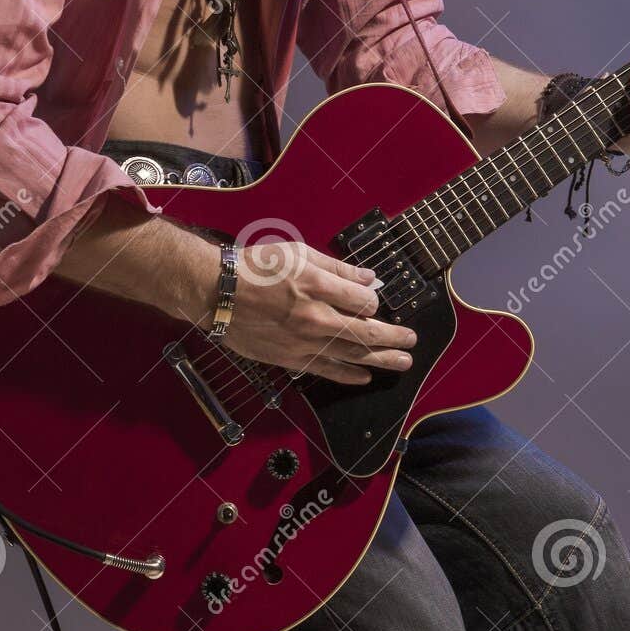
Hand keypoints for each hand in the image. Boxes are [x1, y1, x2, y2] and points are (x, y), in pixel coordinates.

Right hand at [224, 241, 416, 385]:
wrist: (217, 293)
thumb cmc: (255, 268)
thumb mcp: (298, 253)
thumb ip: (337, 267)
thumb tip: (368, 278)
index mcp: (318, 287)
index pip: (364, 301)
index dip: (374, 302)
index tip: (373, 301)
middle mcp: (315, 317)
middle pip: (366, 332)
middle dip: (394, 338)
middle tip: (412, 341)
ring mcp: (304, 342)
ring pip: (352, 355)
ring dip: (382, 360)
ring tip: (403, 363)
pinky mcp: (290, 358)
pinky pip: (326, 370)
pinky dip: (349, 375)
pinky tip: (365, 377)